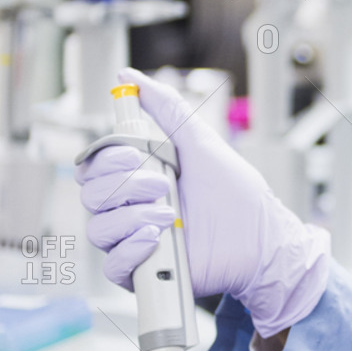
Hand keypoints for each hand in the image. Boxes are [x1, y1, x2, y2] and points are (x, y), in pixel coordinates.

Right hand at [75, 67, 329, 336]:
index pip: (94, 166)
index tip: (134, 155)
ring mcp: (134, 241)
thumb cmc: (235, 194)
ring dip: (132, 217)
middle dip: (124, 186)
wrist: (261, 240)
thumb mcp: (200, 143)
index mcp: (137, 178)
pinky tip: (158, 238)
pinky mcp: (142, 273)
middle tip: (163, 185)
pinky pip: (112, 264)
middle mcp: (130, 209)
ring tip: (170, 215)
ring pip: (98, 228)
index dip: (106, 159)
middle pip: (90, 195)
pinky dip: (131, 249)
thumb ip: (166, 110)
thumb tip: (130, 77)